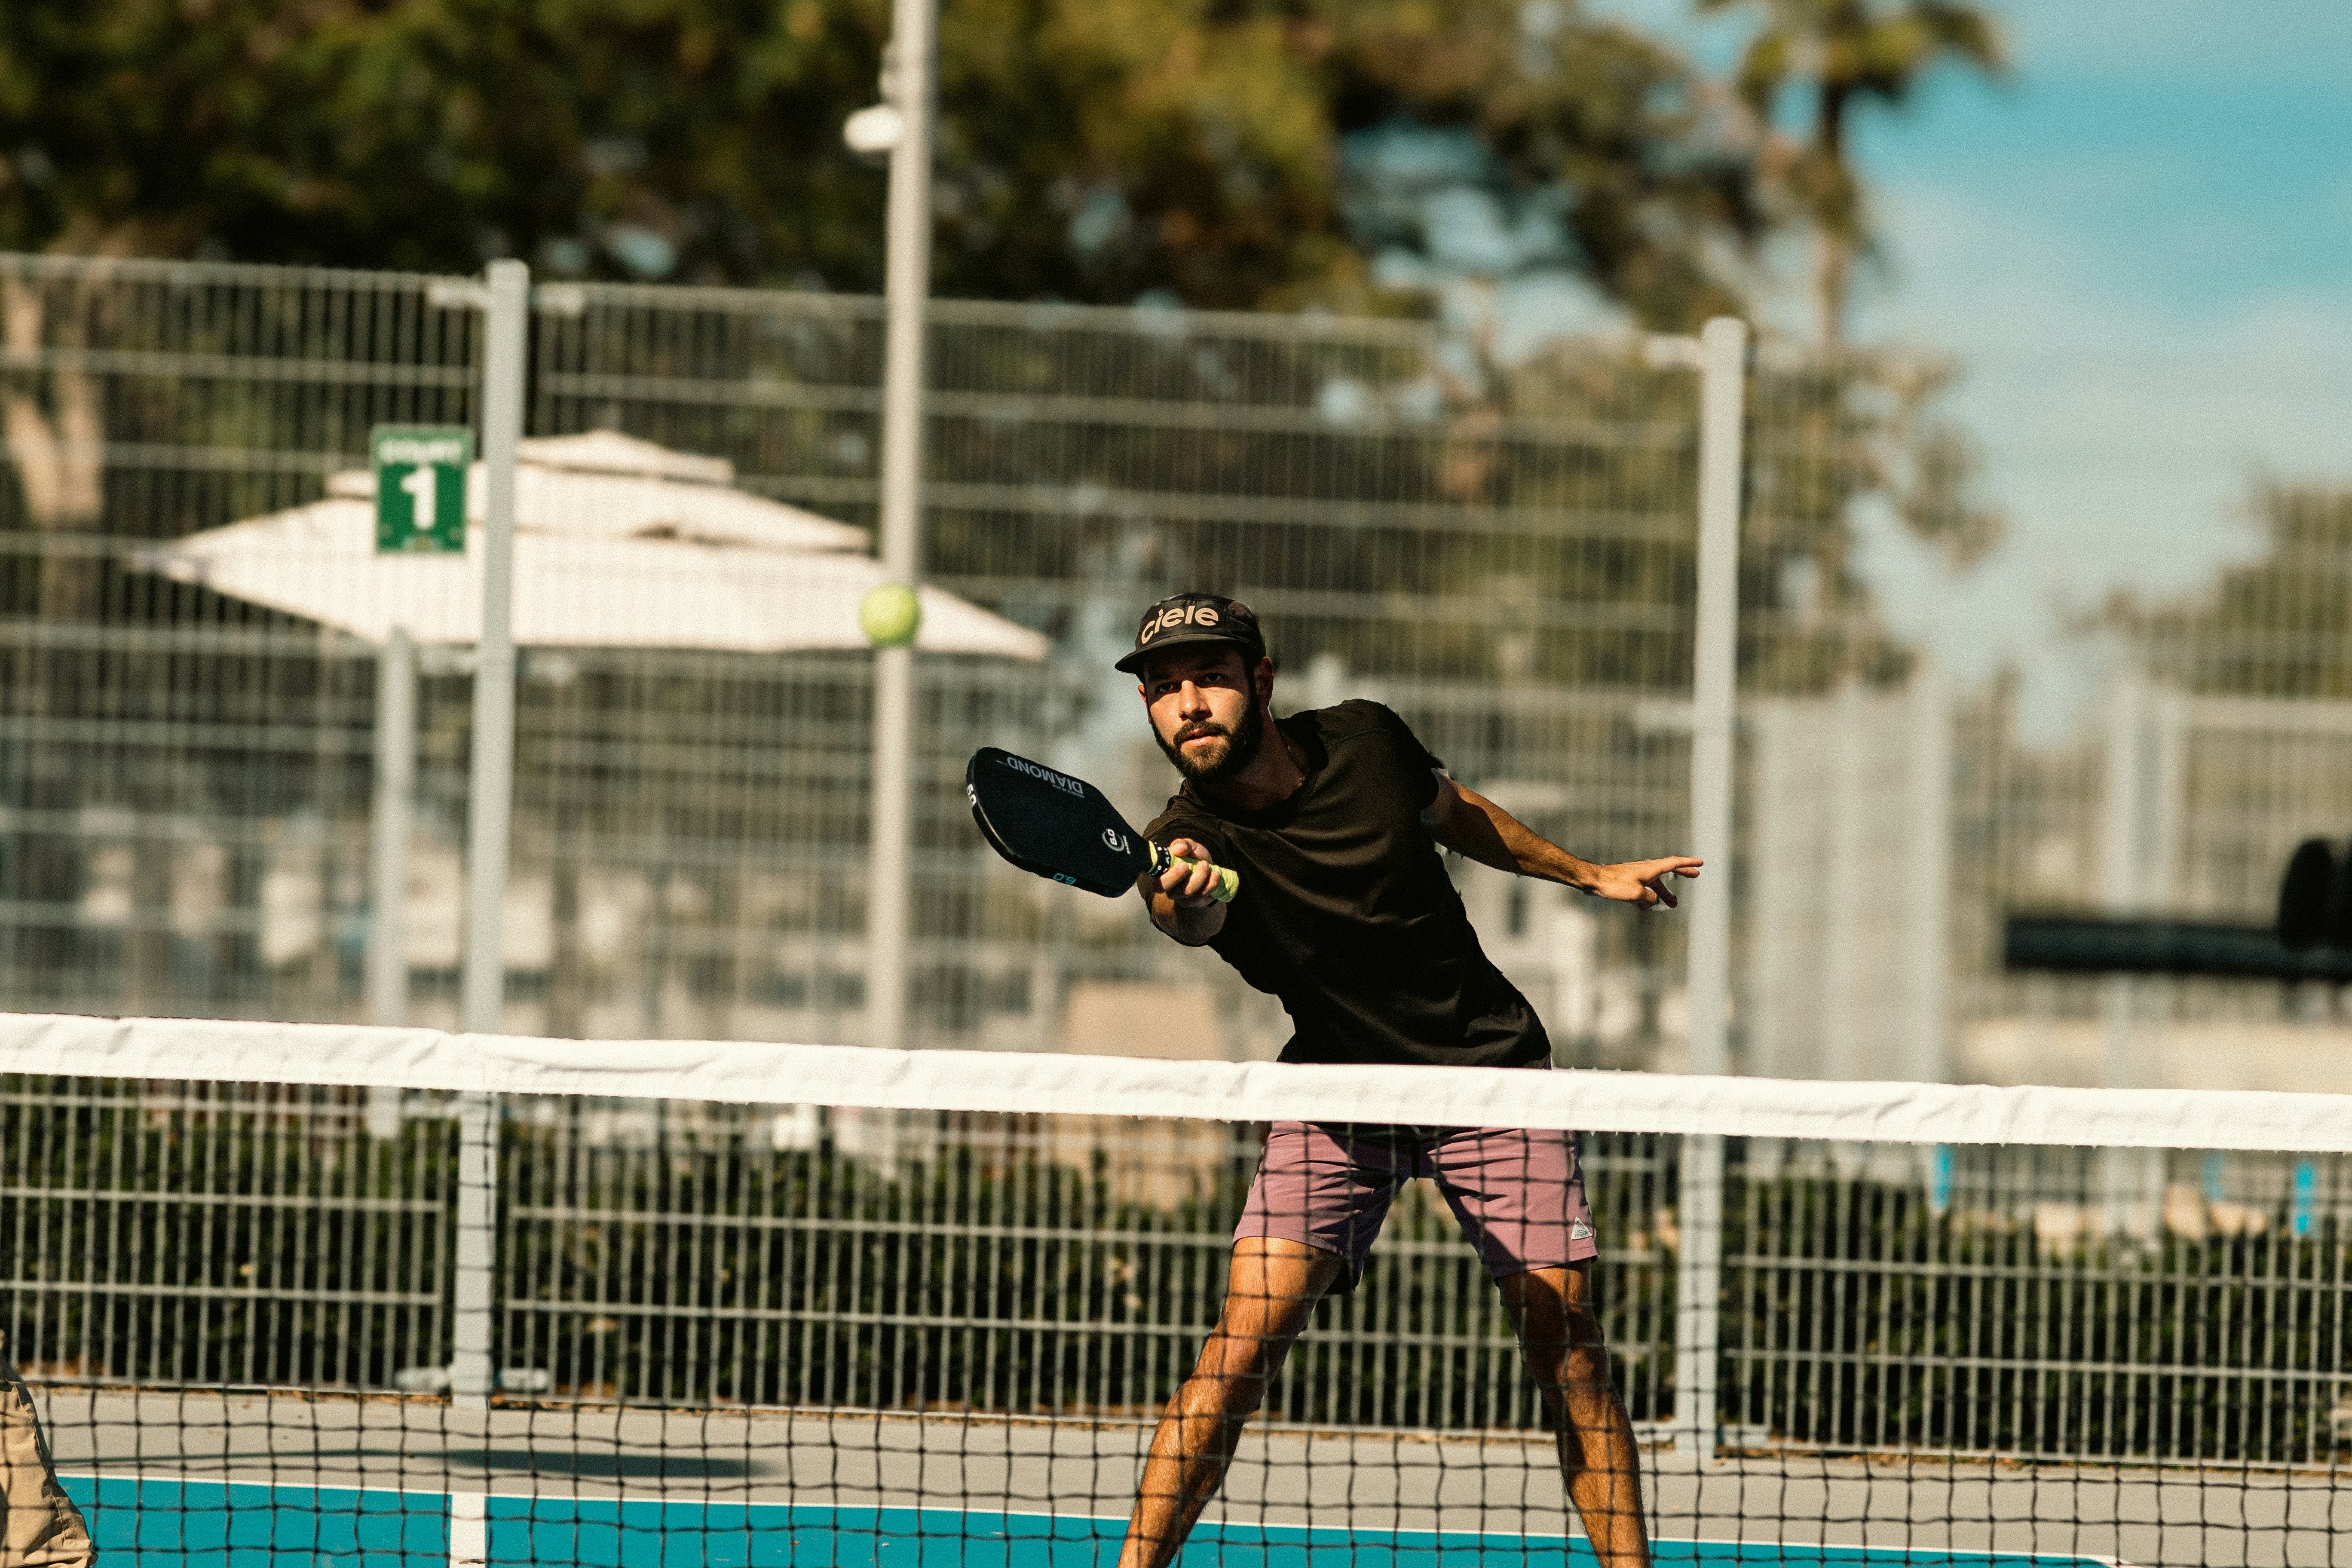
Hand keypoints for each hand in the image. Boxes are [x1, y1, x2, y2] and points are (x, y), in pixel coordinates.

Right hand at [1157, 838, 1224, 907]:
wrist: (1208, 867)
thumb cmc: (1192, 856)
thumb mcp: (1187, 846)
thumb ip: (1181, 844)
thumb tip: (1180, 849)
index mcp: (1162, 876)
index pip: (1158, 884)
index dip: (1169, 877)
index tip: (1183, 864)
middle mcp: (1170, 890)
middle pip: (1173, 893)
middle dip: (1186, 879)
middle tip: (1201, 864)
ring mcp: (1183, 898)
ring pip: (1190, 892)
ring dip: (1202, 876)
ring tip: (1207, 864)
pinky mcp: (1195, 902)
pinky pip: (1202, 895)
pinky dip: (1211, 883)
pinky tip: (1215, 874)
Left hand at [1586, 856, 1700, 909]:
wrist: (1594, 880)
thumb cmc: (1614, 885)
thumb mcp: (1637, 894)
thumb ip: (1650, 899)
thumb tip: (1653, 902)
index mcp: (1650, 868)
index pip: (1674, 863)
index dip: (1688, 863)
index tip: (1700, 863)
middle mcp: (1646, 869)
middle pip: (1668, 869)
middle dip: (1682, 872)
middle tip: (1695, 875)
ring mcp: (1637, 874)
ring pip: (1656, 883)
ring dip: (1665, 892)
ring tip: (1673, 904)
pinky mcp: (1629, 881)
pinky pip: (1645, 888)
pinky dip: (1650, 895)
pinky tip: (1648, 906)